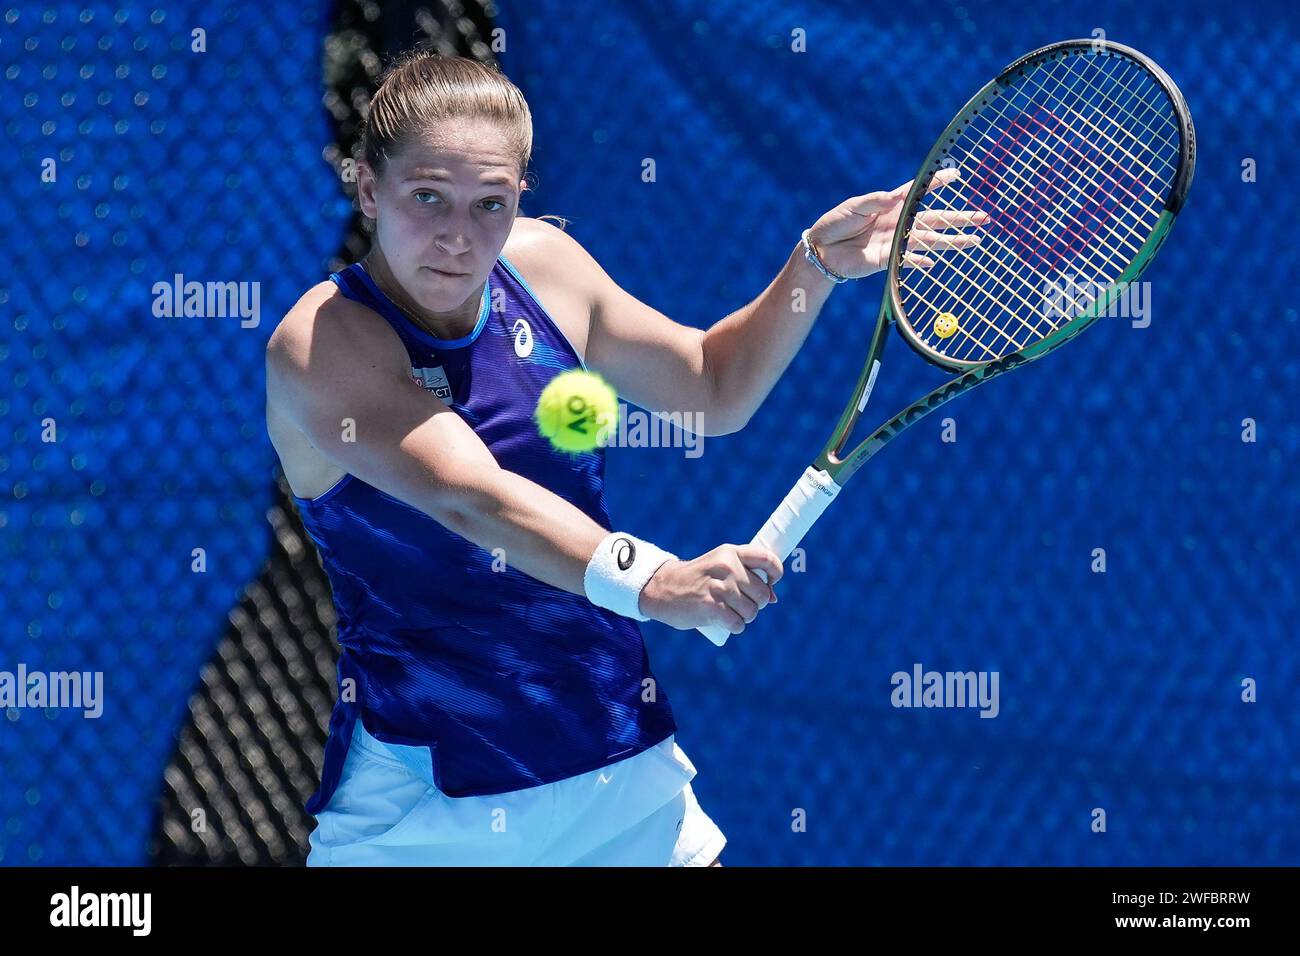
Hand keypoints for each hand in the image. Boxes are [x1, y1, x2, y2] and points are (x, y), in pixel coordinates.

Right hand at [639, 544, 782, 635]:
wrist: (662, 589)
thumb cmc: (696, 580)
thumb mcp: (719, 567)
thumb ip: (745, 576)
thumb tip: (774, 598)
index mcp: (731, 553)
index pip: (767, 559)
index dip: (776, 573)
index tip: (771, 583)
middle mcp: (727, 567)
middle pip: (762, 593)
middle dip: (757, 604)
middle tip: (740, 604)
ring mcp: (720, 588)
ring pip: (752, 611)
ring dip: (745, 617)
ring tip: (730, 612)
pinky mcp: (712, 608)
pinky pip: (738, 624)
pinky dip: (735, 627)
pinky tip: (725, 622)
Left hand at [805, 167, 988, 279]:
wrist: (820, 250)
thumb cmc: (834, 223)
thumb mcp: (853, 207)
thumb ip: (874, 201)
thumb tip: (894, 198)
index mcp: (891, 204)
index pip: (920, 191)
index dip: (938, 183)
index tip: (956, 175)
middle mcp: (898, 222)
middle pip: (935, 219)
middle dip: (959, 219)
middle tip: (983, 218)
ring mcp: (895, 241)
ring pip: (929, 240)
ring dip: (951, 241)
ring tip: (974, 241)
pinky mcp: (887, 260)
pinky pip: (907, 260)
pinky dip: (919, 260)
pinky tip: (933, 261)